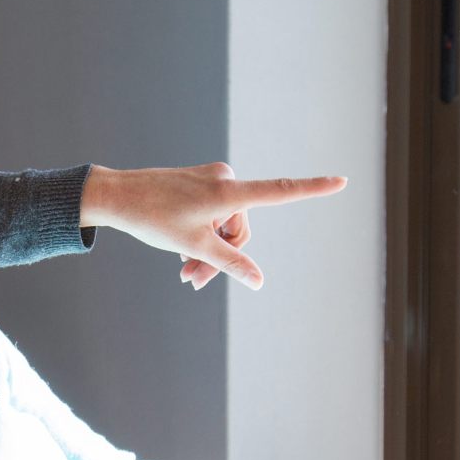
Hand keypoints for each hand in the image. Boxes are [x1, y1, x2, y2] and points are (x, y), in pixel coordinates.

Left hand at [79, 163, 346, 289]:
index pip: (280, 191)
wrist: (116, 196)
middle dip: (222, 257)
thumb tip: (259, 281)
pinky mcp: (200, 181)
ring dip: (209, 251)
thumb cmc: (153, 219)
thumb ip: (230, 262)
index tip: (342, 181)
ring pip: (225, 225)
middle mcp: (225, 179)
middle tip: (192, 282)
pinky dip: (202, 234)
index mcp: (227, 192)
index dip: (312, 189)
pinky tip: (182, 253)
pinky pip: (213, 213)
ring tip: (184, 274)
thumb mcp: (193, 246)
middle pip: (241, 228)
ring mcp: (212, 178)